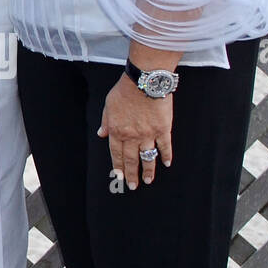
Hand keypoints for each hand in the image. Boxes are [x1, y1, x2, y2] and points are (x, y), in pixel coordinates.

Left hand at [99, 75, 172, 189]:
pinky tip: (166, 164)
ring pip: (148, 157)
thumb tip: (101, 134)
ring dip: (148, 170)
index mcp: (117, 130)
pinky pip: (165, 147)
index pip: (116, 153)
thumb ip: (105, 121)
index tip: (119, 176)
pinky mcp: (163, 130)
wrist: (144, 82)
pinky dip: (166, 156)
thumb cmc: (125, 91)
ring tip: (148, 180)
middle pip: (131, 159)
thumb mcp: (108, 105)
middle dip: (132, 174)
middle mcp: (132, 136)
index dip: (118, 166)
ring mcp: (148, 134)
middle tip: (133, 185)